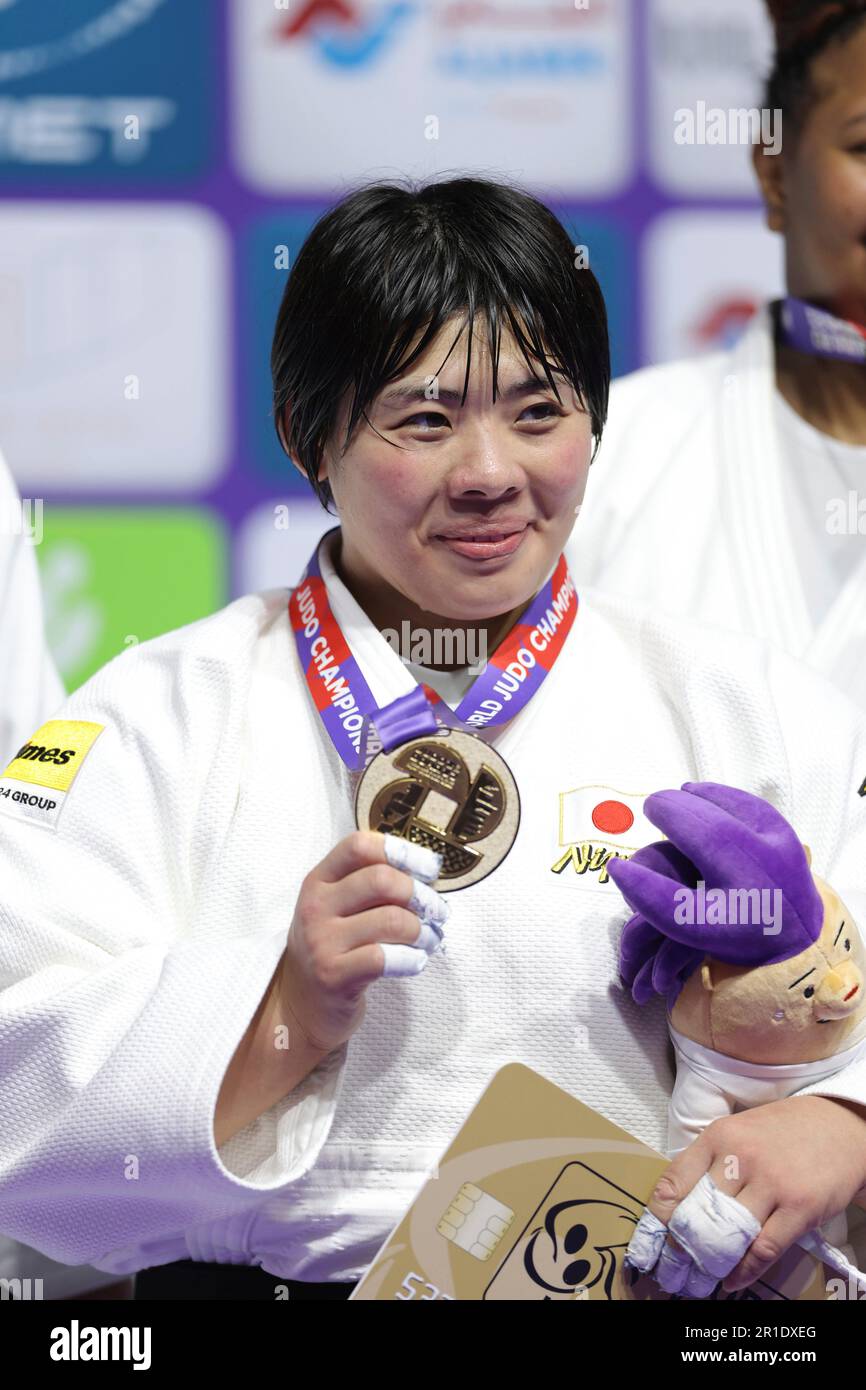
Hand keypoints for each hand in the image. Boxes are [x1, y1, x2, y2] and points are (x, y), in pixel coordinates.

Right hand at [278, 829, 448, 1056]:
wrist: (300, 1003)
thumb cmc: (333, 947)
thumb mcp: (338, 907)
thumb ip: (371, 884)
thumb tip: (426, 872)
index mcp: (319, 880)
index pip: (359, 846)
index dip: (402, 852)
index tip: (428, 870)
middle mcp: (315, 906)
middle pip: (381, 880)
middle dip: (422, 895)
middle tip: (437, 912)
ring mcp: (321, 941)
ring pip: (391, 920)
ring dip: (423, 931)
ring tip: (429, 941)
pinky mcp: (332, 976)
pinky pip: (385, 958)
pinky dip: (411, 959)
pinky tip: (414, 962)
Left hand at [632, 1095, 865, 1294]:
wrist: (838, 1125)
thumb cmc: (781, 1130)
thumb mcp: (738, 1130)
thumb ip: (709, 1159)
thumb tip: (676, 1198)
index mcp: (719, 1136)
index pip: (675, 1180)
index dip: (659, 1217)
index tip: (652, 1238)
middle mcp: (741, 1158)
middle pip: (698, 1212)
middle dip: (681, 1246)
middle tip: (671, 1268)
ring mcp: (772, 1184)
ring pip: (729, 1234)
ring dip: (712, 1261)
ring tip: (700, 1277)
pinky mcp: (799, 1208)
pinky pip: (764, 1249)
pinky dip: (744, 1271)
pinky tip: (732, 1280)